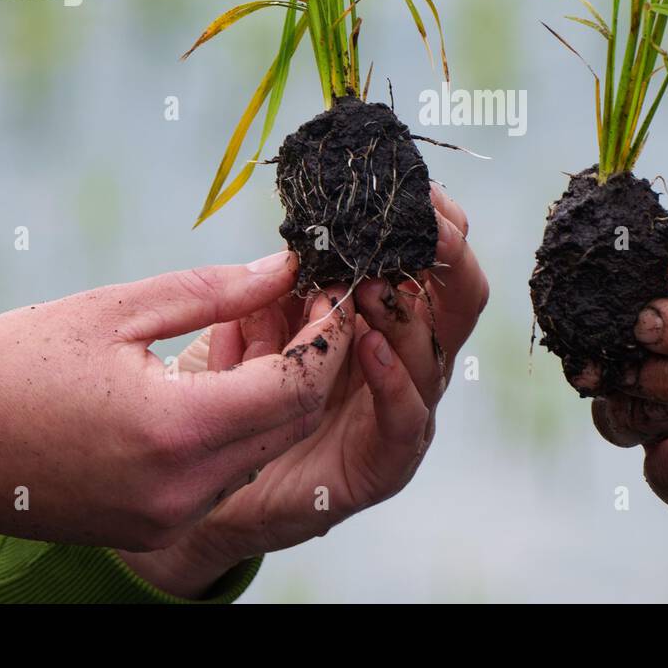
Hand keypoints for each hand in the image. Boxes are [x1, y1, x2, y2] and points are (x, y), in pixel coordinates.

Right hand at [0, 253, 352, 551]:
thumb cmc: (14, 364)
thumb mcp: (117, 310)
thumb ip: (214, 292)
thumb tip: (285, 269)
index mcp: (175, 431)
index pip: (297, 387)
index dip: (327, 335)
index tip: (333, 290)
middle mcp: (182, 489)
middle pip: (292, 423)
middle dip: (313, 361)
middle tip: (308, 302)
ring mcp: (167, 517)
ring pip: (264, 450)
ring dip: (278, 393)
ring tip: (264, 328)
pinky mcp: (152, 526)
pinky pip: (225, 473)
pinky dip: (240, 424)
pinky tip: (223, 376)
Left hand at [126, 185, 487, 596]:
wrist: (208, 481)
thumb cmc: (239, 391)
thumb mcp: (256, 322)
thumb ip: (283, 287)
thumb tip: (298, 241)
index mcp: (389, 320)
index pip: (435, 262)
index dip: (436, 223)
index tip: (415, 187)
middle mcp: (409, 361)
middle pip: (458, 300)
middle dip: (447, 256)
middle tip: (424, 222)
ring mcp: (404, 411)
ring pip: (433, 354)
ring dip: (406, 312)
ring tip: (375, 281)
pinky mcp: (386, 462)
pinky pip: (405, 420)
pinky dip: (393, 380)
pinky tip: (370, 346)